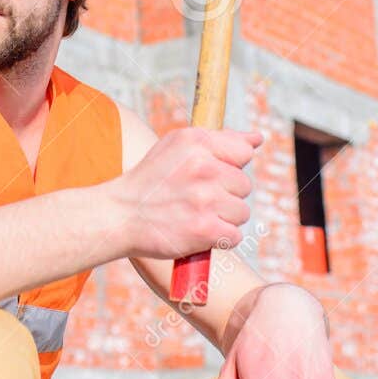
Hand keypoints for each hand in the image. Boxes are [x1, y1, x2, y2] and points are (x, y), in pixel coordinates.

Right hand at [109, 127, 261, 259]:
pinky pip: (234, 235)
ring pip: (241, 212)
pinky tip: (196, 231)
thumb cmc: (151, 180)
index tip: (207, 176)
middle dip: (225, 195)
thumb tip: (257, 139)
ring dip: (223, 218)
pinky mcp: (205, 230)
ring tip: (194, 215)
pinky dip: (218, 239)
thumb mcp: (177, 146)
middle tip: (194, 199)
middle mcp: (203, 168)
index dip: (228, 168)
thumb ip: (220, 139)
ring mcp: (205, 200)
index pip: (243, 153)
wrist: (120, 216)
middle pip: (244, 186)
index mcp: (197, 142)